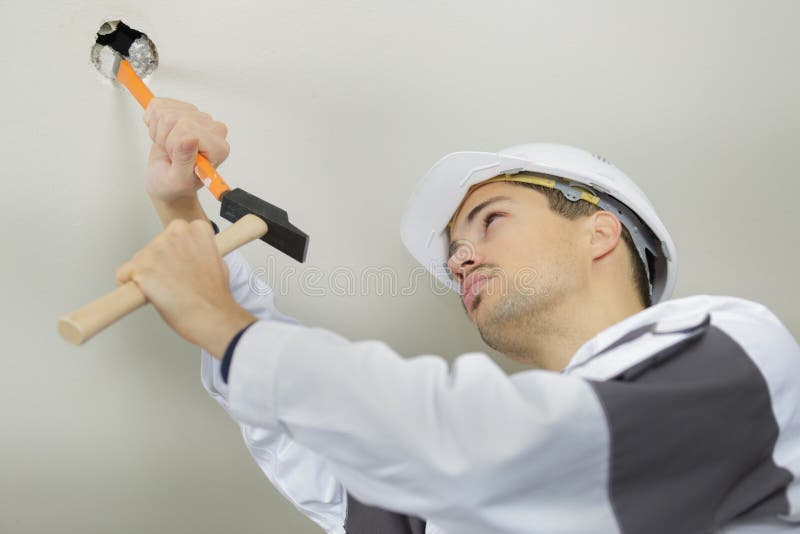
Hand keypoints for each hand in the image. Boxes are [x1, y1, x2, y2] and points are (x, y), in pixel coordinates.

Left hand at [115, 219, 256, 358]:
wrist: (212, 316)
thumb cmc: (215, 296)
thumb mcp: (217, 262)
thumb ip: (199, 251)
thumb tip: (188, 257)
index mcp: (196, 229)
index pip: (174, 233)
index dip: (176, 253)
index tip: (180, 265)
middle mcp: (175, 233)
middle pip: (154, 246)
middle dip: (159, 263)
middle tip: (174, 282)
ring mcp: (157, 250)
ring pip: (138, 260)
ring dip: (146, 275)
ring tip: (167, 291)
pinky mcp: (141, 267)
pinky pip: (123, 274)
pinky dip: (130, 286)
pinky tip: (148, 294)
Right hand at [143, 98, 230, 202]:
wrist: (166, 182)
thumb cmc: (174, 185)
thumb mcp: (179, 180)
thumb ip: (185, 160)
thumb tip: (191, 138)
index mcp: (217, 147)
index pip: (186, 130)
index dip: (173, 145)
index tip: (176, 159)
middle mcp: (213, 130)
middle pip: (174, 118)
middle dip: (165, 139)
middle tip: (171, 155)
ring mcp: (199, 117)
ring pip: (164, 111)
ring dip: (159, 131)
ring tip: (167, 147)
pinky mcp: (184, 109)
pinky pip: (158, 105)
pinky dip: (153, 121)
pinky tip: (162, 135)